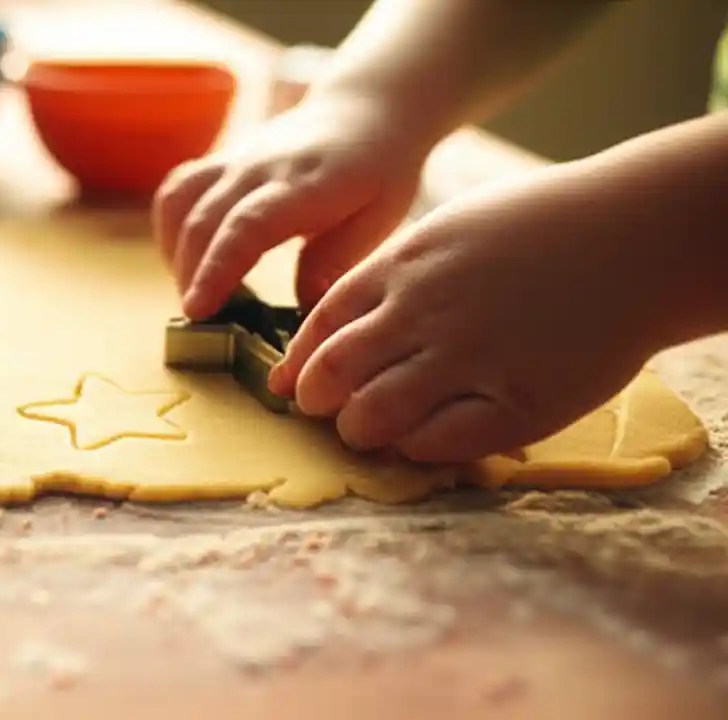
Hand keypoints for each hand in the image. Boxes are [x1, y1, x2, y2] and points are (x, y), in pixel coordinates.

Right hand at [153, 90, 430, 318]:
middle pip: (204, 221)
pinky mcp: (220, 160)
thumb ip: (337, 259)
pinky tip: (185, 257)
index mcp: (304, 185)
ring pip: (180, 202)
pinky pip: (177, 189)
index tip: (198, 309)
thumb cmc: (379, 168)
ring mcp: (234, 160)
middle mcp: (259, 168)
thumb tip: (305, 307)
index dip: (217, 269)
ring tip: (194, 290)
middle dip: (191, 275)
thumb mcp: (379, 216)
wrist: (364, 107)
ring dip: (176, 253)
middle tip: (199, 320)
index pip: (246, 226)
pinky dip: (169, 227)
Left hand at [267, 163, 671, 462]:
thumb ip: (388, 276)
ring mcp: (471, 359)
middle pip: (334, 376)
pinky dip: (416, 448)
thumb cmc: (536, 228)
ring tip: (370, 428)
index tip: (294, 384)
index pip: (320, 328)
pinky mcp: (517, 402)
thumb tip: (332, 326)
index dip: (299, 364)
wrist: (633, 237)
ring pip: (375, 417)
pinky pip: (440, 444)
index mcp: (403, 268)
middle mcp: (425, 314)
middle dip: (317, 401)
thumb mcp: (446, 230)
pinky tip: (422, 438)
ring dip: (360, 430)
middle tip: (326, 411)